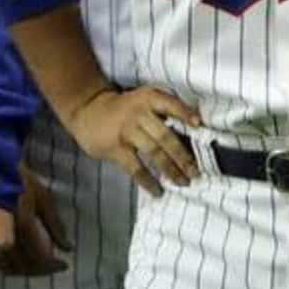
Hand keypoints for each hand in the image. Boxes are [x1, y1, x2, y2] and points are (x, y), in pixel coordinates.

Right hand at [0, 163, 70, 276]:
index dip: (52, 266)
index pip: (40, 258)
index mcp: (23, 225)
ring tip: (35, 264)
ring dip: (22, 270)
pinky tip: (15, 260)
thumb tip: (68, 248)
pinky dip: (6, 265)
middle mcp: (6, 237)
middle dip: (39, 270)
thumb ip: (55, 224)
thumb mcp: (43, 196)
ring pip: (7, 267)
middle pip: (24, 266)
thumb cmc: (19, 179)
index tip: (63, 265)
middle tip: (52, 266)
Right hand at [67, 87, 200, 196]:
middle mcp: (139, 112)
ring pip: (154, 152)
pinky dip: (148, 181)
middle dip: (183, 156)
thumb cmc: (124, 107)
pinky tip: (158, 191)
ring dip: (170, 169)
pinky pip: (135, 167)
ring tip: (182, 182)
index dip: (185, 113)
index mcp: (148, 98)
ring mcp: (126, 130)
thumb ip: (161, 111)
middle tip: (196, 172)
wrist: (88, 108)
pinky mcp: (115, 147)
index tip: (199, 125)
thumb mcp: (142, 99)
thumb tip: (190, 133)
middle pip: (165, 136)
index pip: (170, 104)